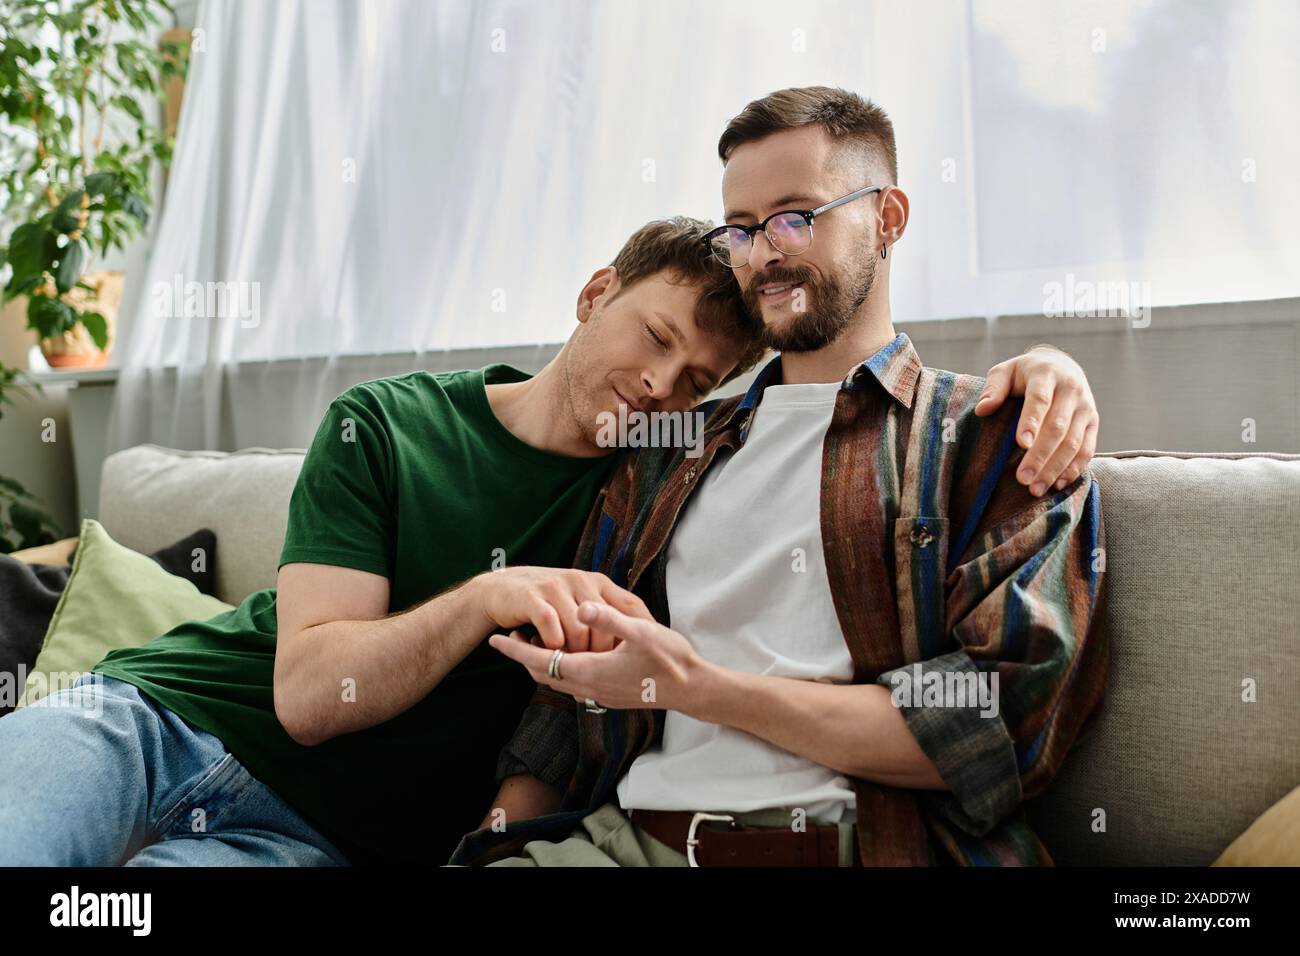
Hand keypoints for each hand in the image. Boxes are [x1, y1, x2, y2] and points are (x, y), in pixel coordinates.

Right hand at [476, 568, 652, 652]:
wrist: (501, 588)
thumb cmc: (548, 602)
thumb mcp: (581, 600)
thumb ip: (606, 615)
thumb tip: (636, 644)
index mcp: (598, 582)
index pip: (631, 605)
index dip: (641, 631)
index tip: (648, 656)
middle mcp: (580, 580)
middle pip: (606, 625)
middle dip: (603, 653)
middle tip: (598, 670)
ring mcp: (556, 587)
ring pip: (578, 631)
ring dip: (575, 654)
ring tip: (570, 664)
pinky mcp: (532, 597)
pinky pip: (551, 628)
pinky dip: (552, 646)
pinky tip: (549, 651)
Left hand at [488, 600, 700, 711]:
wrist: (693, 689)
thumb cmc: (670, 658)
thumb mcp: (641, 631)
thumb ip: (608, 618)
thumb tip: (579, 605)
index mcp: (590, 671)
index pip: (540, 661)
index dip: (514, 651)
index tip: (493, 639)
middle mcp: (589, 688)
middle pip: (542, 674)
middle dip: (523, 657)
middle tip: (510, 635)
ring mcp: (599, 696)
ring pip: (557, 682)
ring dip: (541, 664)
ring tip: (534, 642)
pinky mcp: (609, 697)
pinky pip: (572, 685)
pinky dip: (560, 671)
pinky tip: (568, 656)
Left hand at [975, 346, 1098, 494]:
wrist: (1061, 365)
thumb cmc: (1024, 374)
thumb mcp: (1005, 372)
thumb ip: (994, 388)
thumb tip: (982, 409)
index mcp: (1047, 374)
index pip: (1040, 399)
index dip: (1031, 422)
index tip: (1021, 443)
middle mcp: (1071, 390)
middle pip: (1057, 427)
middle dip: (1040, 455)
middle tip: (1022, 479)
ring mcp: (1086, 407)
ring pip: (1073, 442)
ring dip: (1055, 468)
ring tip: (1035, 488)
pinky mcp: (1093, 422)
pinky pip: (1087, 449)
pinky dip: (1073, 469)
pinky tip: (1057, 485)